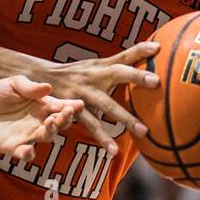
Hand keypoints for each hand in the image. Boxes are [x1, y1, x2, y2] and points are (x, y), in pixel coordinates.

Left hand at [0, 75, 84, 162]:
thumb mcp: (12, 84)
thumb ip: (29, 86)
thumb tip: (48, 87)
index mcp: (42, 105)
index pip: (61, 106)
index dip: (71, 106)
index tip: (79, 104)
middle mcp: (40, 121)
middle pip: (59, 123)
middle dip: (65, 118)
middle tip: (68, 111)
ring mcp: (29, 135)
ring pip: (47, 137)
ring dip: (51, 131)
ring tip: (49, 123)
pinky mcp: (15, 147)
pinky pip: (26, 153)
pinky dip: (28, 153)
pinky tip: (28, 149)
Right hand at [39, 41, 161, 153]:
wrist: (40, 80)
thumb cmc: (78, 73)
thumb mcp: (96, 64)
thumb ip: (122, 61)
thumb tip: (152, 53)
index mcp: (102, 65)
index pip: (124, 54)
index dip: (141, 49)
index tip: (159, 48)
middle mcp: (94, 76)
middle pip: (117, 73)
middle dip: (136, 76)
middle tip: (156, 81)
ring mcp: (84, 92)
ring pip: (107, 104)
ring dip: (125, 117)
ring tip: (144, 132)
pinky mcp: (74, 109)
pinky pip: (91, 125)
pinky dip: (102, 138)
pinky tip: (114, 151)